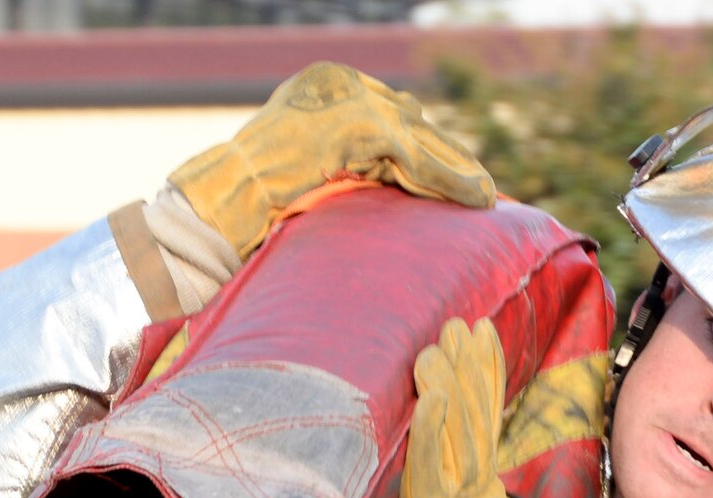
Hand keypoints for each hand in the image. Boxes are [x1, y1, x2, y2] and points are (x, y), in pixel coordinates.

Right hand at [168, 62, 494, 260]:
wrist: (227, 197)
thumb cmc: (254, 195)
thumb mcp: (306, 161)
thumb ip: (343, 155)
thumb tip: (381, 169)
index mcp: (323, 83)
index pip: (387, 110)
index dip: (422, 142)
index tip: (449, 167)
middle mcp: (340, 82)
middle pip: (408, 119)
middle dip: (444, 153)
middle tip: (478, 184)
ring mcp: (351, 100)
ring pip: (418, 139)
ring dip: (453, 171)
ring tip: (485, 197)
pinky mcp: (363, 127)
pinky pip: (415, 159)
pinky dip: (447, 182)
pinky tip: (475, 200)